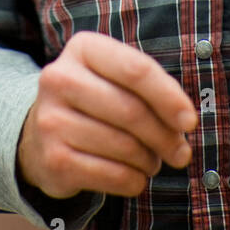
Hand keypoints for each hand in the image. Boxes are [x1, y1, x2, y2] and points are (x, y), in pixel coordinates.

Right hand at [16, 31, 197, 198]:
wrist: (40, 135)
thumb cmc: (94, 102)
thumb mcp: (116, 79)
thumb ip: (151, 89)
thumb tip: (184, 122)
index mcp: (82, 49)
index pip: (136, 70)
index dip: (169, 97)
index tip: (189, 121)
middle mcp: (59, 79)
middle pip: (131, 110)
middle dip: (165, 136)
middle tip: (180, 151)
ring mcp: (51, 120)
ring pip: (124, 146)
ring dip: (150, 160)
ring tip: (151, 160)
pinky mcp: (53, 159)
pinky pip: (112, 175)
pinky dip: (134, 181)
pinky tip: (134, 175)